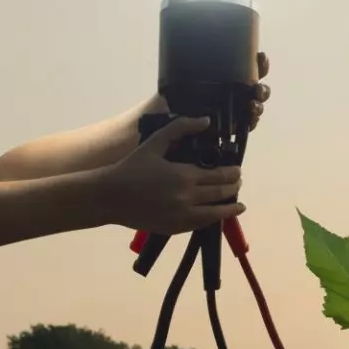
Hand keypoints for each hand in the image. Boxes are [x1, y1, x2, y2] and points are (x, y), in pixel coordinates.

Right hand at [97, 116, 245, 233]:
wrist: (110, 196)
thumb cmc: (132, 167)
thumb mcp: (155, 143)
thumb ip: (180, 128)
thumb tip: (205, 120)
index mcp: (184, 175)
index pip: (219, 175)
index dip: (232, 173)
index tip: (237, 170)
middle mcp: (187, 197)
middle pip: (220, 193)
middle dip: (233, 188)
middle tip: (238, 183)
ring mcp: (181, 215)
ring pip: (215, 213)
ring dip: (229, 208)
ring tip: (238, 205)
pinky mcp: (174, 228)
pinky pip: (200, 225)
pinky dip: (212, 220)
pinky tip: (217, 216)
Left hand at [137, 51, 270, 129]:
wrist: (160, 126)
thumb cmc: (167, 101)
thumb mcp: (176, 81)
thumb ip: (186, 69)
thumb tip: (193, 49)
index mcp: (222, 78)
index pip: (246, 66)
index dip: (258, 62)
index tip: (260, 56)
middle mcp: (231, 93)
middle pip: (255, 87)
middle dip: (261, 87)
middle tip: (257, 89)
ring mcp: (233, 111)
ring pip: (255, 106)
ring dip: (259, 104)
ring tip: (252, 105)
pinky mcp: (232, 129)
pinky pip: (248, 124)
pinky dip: (252, 121)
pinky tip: (250, 118)